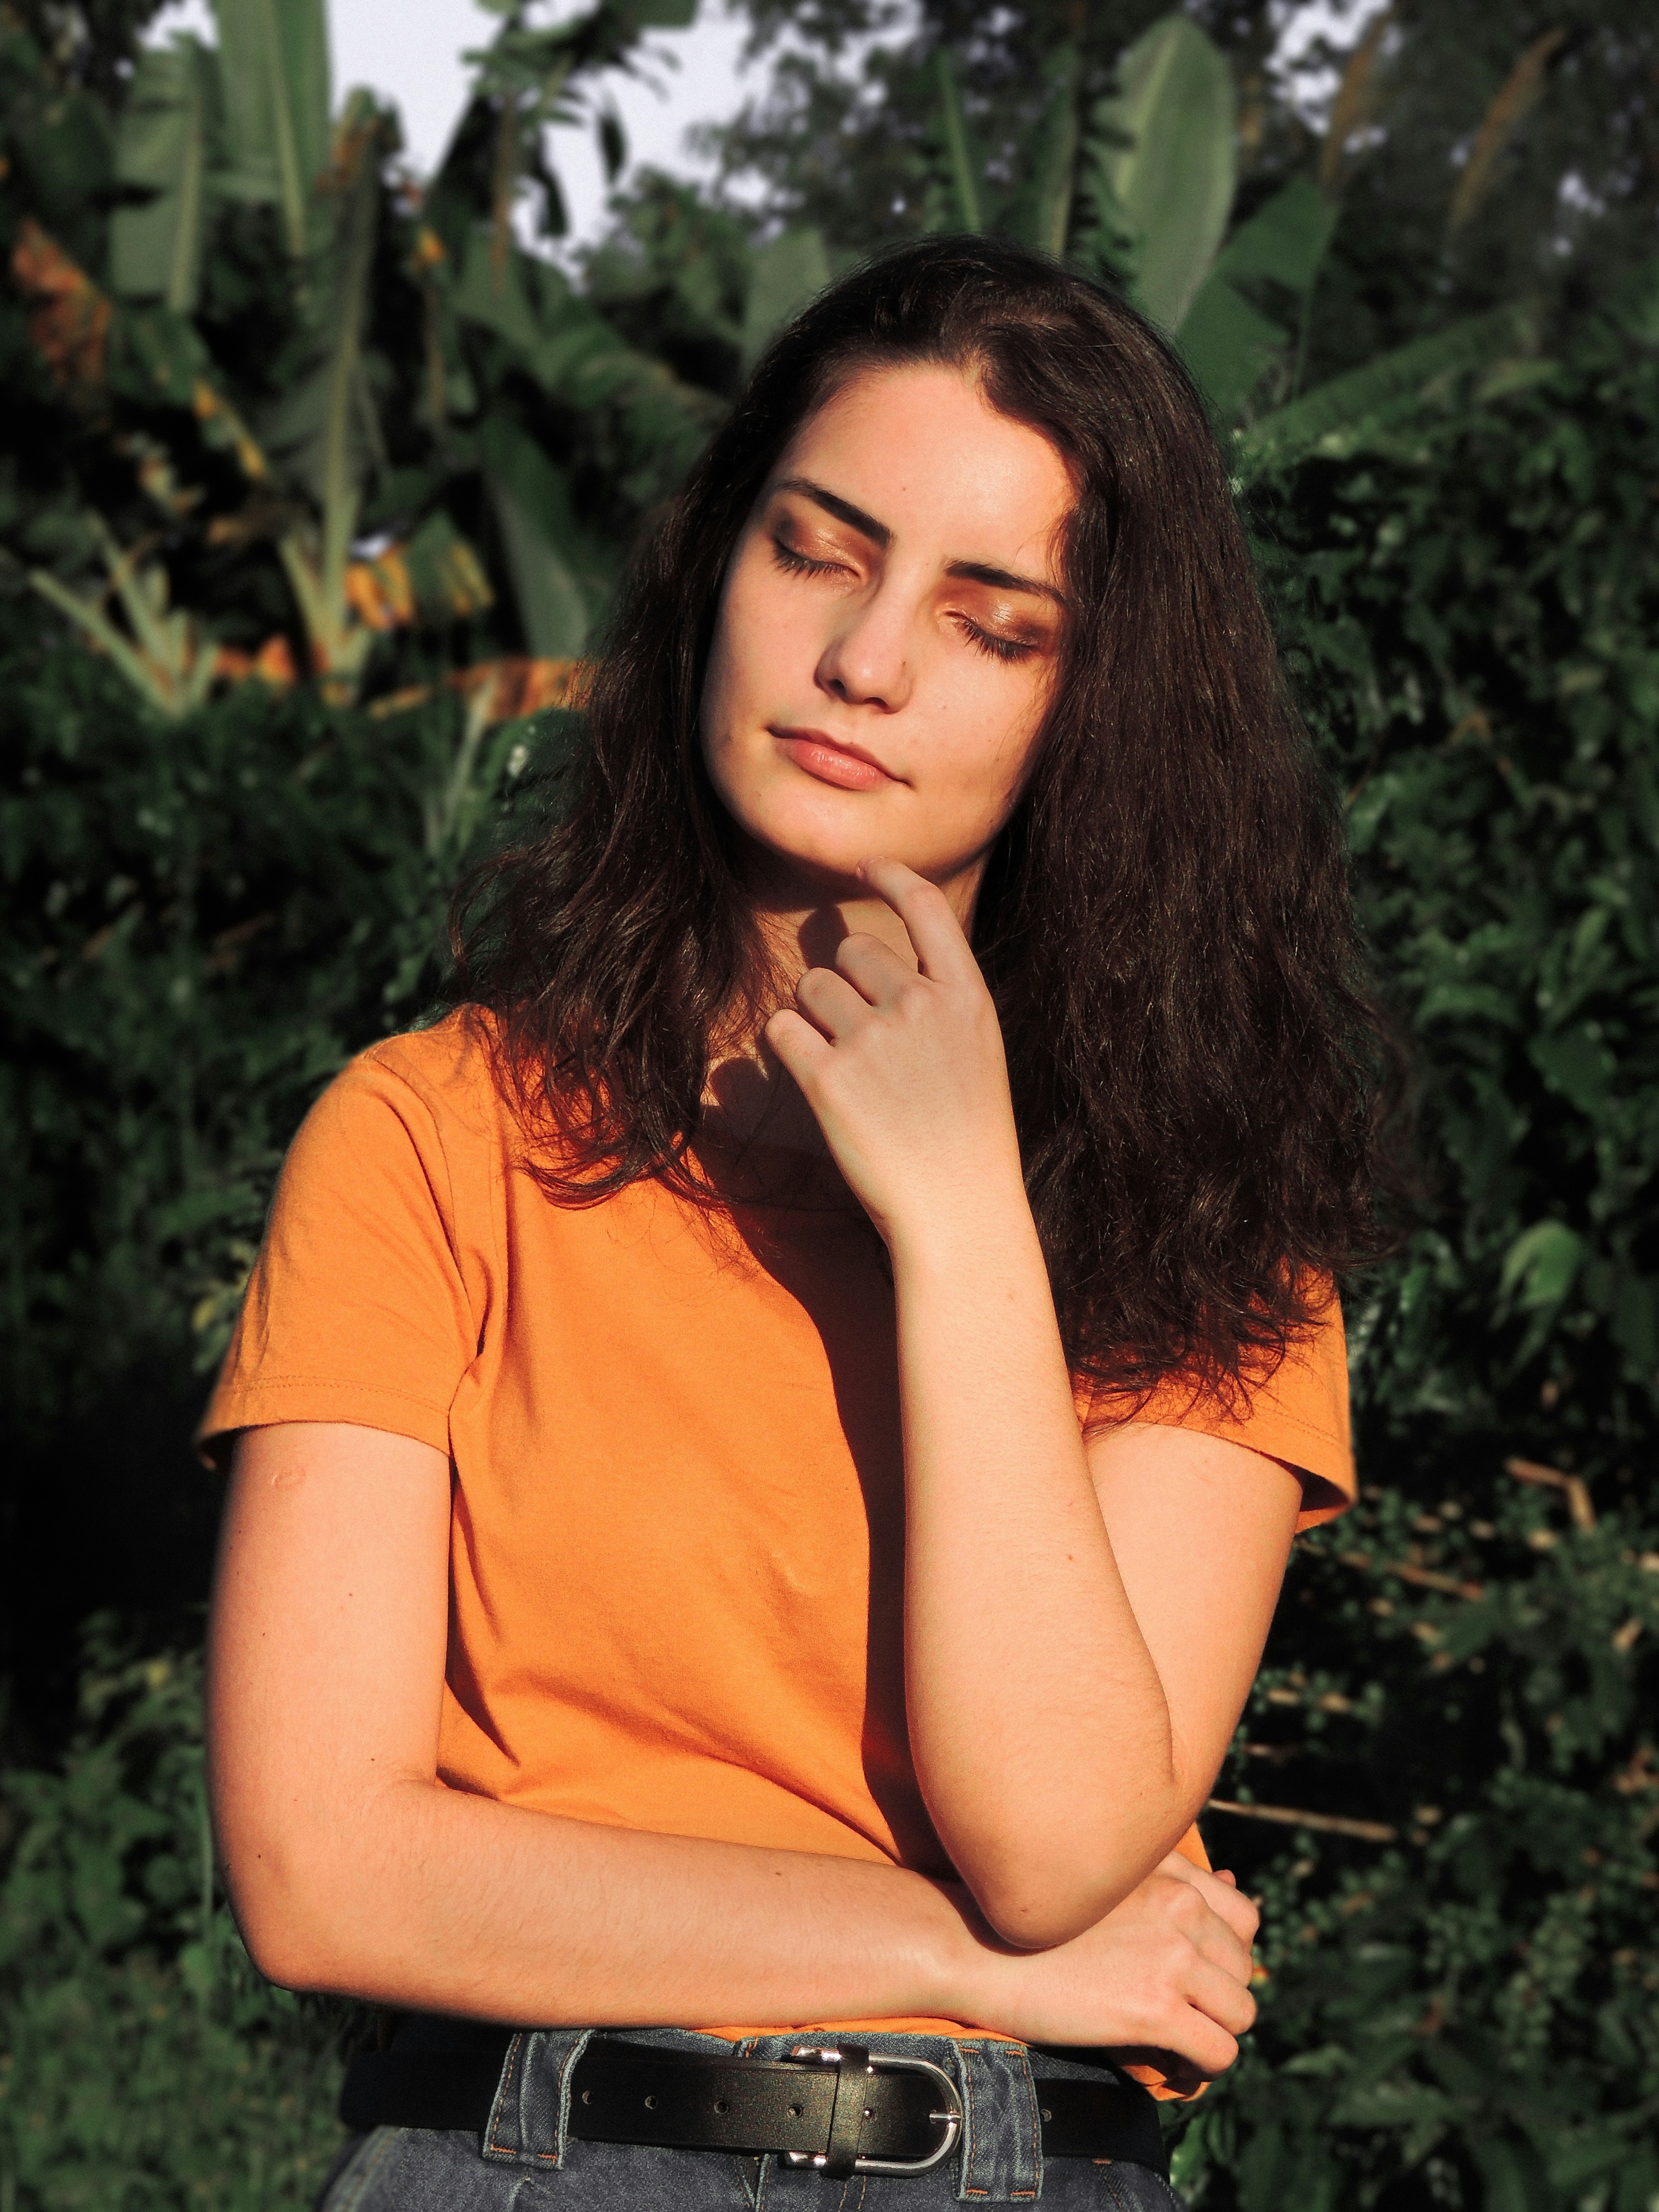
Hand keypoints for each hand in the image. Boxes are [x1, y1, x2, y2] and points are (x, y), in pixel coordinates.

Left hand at [763, 860, 1024, 1246]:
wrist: (957, 1210)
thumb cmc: (966, 1140)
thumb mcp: (975, 1055)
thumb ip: (937, 1005)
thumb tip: (875, 970)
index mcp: (966, 997)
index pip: (927, 908)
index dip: (892, 877)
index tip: (868, 865)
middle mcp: (921, 1006)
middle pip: (853, 953)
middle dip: (843, 984)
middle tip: (859, 1040)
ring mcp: (874, 1039)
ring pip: (810, 987)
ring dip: (810, 1015)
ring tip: (842, 1067)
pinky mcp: (828, 1077)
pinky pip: (781, 1029)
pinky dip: (784, 1046)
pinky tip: (810, 1077)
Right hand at [953, 1852, 1260, 2085]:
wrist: (979, 1947)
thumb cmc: (1035, 1918)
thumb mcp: (1107, 1882)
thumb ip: (1171, 1881)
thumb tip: (1231, 1884)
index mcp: (1168, 1871)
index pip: (1245, 1917)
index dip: (1226, 1955)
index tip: (1194, 1977)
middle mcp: (1180, 1906)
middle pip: (1244, 1970)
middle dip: (1217, 2000)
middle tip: (1177, 2018)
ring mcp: (1171, 1956)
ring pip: (1240, 2014)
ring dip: (1213, 2035)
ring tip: (1173, 2044)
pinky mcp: (1155, 2009)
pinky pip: (1220, 2053)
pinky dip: (1200, 2068)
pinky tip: (1166, 2063)